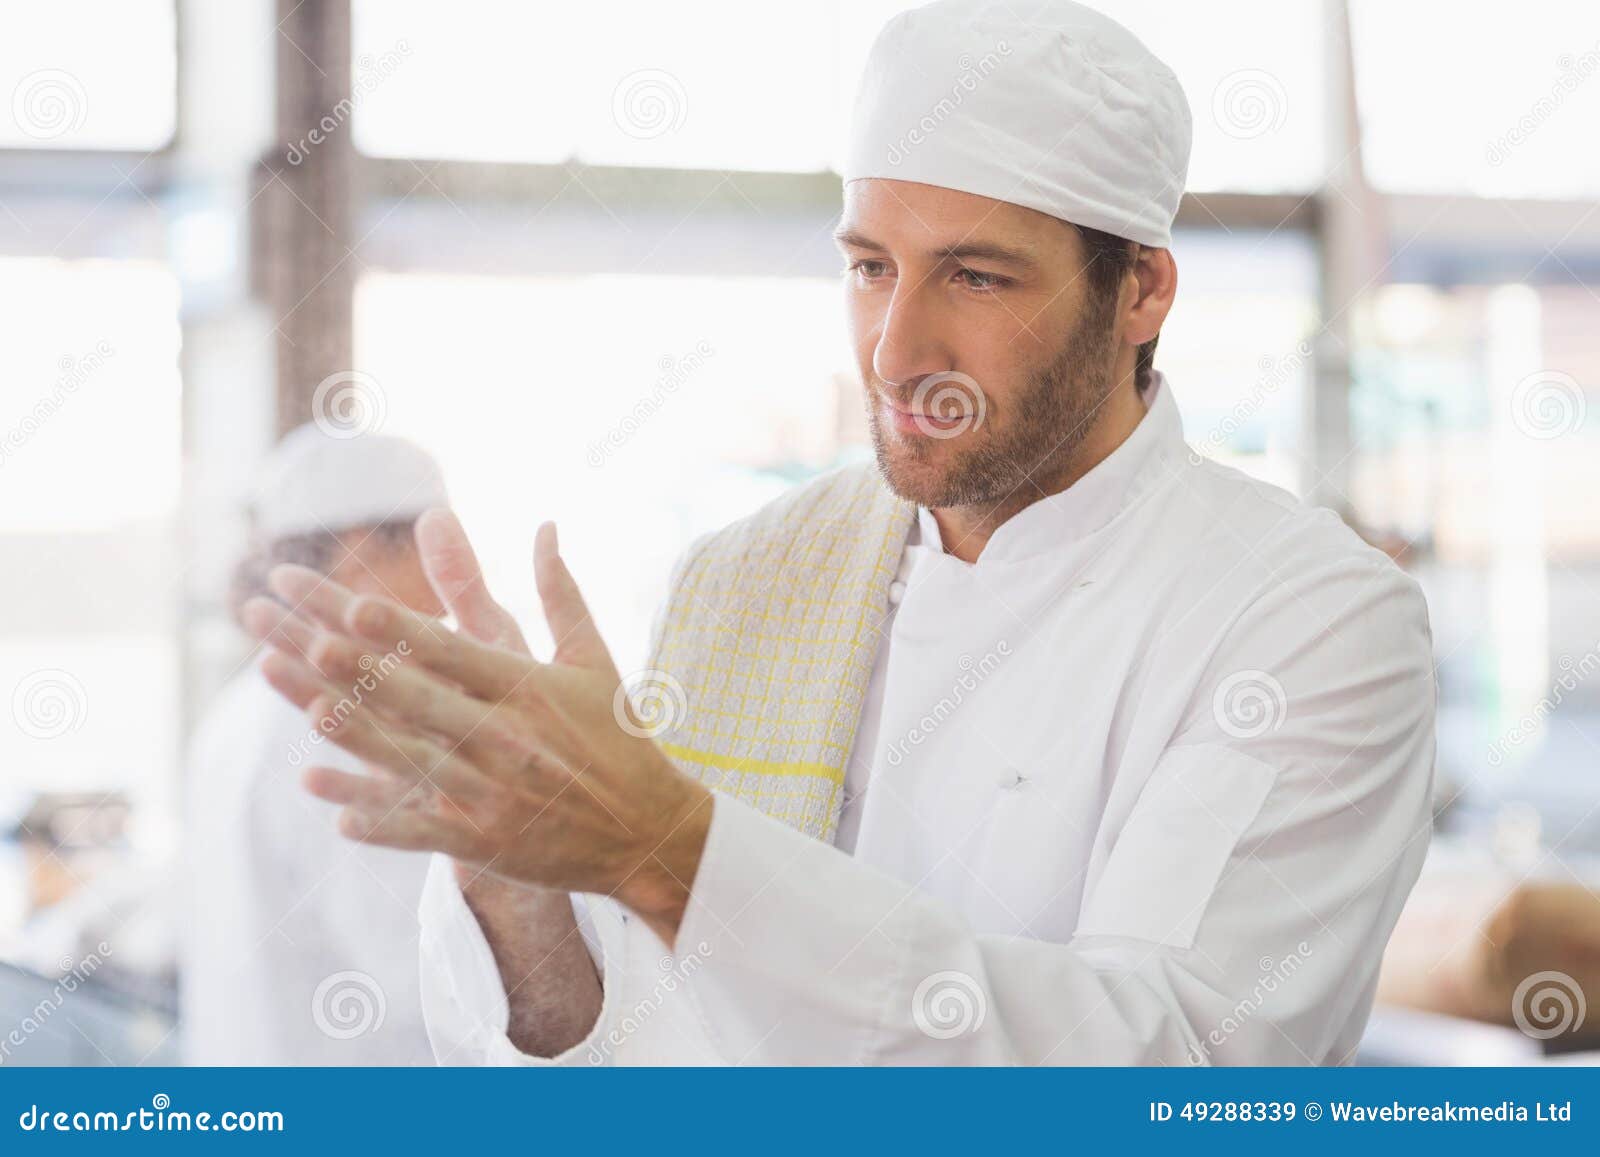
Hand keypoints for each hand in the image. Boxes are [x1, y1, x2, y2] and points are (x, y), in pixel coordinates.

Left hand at [244, 520, 711, 944]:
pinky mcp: (488, 843)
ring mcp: (495, 793)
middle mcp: (509, 737)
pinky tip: (338, 816)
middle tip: (308, 643)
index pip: (453, 651)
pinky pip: (426, 834)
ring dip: (360, 740)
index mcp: (529, 689)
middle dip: (364, 673)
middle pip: (423, 700)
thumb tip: (545, 525)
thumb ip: (559, 591)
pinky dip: (384, 825)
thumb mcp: (592, 659)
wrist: (648, 831)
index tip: (353, 604)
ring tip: (310, 711)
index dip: (401, 629)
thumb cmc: (615, 735)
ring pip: (415, 763)